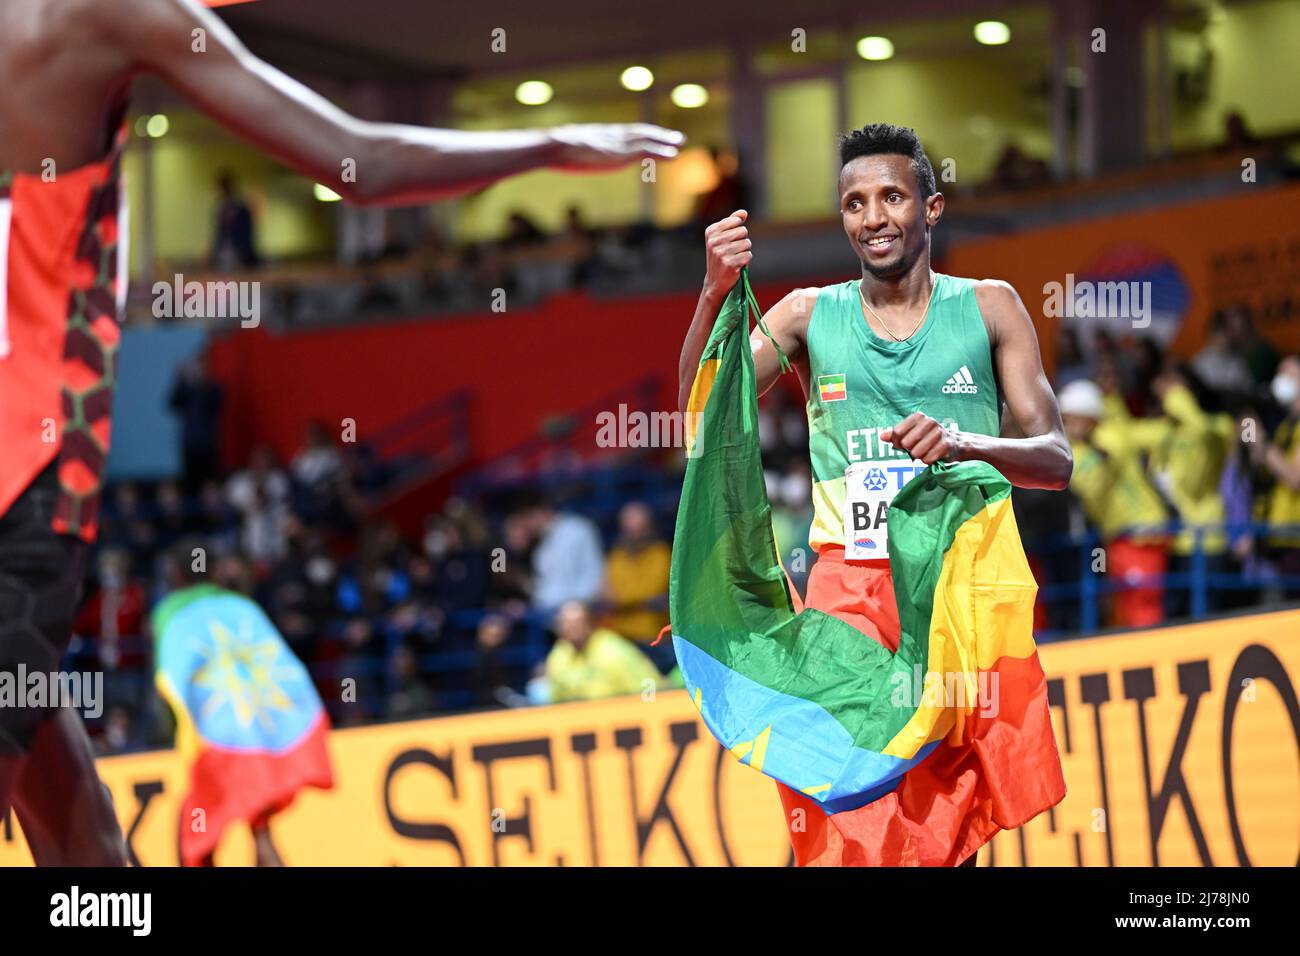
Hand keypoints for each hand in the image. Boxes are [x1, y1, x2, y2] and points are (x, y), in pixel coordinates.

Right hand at [547, 123, 683, 169]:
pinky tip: (674, 155)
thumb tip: (561, 152)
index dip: (644, 135)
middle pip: (641, 132)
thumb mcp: (566, 150)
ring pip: (647, 139)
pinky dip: (661, 152)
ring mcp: (618, 143)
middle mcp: (614, 135)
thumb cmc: (554, 150)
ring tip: (681, 143)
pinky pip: (647, 151)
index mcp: (602, 135)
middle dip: (660, 135)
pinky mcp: (621, 153)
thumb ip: (573, 150)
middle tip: (678, 138)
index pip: (627, 133)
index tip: (656, 136)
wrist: (554, 147)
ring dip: (665, 141)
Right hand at [703, 210, 750, 300]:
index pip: (736, 221)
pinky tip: (737, 265)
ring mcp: (720, 253)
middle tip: (734, 251)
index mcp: (711, 232)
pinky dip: (746, 261)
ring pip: (747, 243)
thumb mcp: (723, 237)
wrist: (716, 281)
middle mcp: (713, 241)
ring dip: (745, 251)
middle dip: (742, 241)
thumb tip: (744, 213)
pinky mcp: (729, 264)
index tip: (729, 240)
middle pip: (743, 231)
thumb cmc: (722, 256)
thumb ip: (733, 223)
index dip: (738, 230)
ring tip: (735, 258)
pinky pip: (748, 255)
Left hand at [880, 412, 958, 464]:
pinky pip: (927, 459)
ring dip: (918, 456)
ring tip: (924, 452)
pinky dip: (927, 461)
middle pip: (906, 443)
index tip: (901, 445)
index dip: (896, 442)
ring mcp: (939, 433)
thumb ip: (895, 435)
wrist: (953, 443)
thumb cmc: (927, 438)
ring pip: (916, 452)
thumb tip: (882, 436)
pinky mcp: (946, 445)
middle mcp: (929, 422)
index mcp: (918, 417)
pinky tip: (932, 456)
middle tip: (915, 449)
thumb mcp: (910, 433)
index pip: (897, 432)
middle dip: (909, 450)